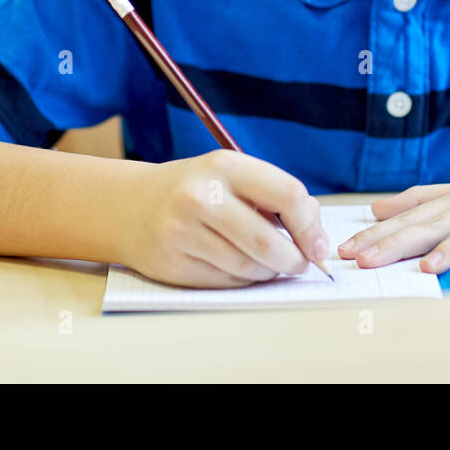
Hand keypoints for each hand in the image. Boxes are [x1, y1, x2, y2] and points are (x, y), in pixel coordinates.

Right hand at [118, 149, 331, 287]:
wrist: (130, 206)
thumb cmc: (195, 190)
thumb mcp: (232, 176)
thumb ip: (275, 196)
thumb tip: (317, 235)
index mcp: (225, 165)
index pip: (288, 194)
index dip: (312, 227)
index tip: (319, 246)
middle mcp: (201, 196)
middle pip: (270, 243)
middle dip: (295, 261)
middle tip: (300, 264)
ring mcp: (183, 232)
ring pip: (250, 269)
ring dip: (269, 273)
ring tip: (268, 264)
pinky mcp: (173, 264)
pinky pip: (227, 284)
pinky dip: (243, 281)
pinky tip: (237, 267)